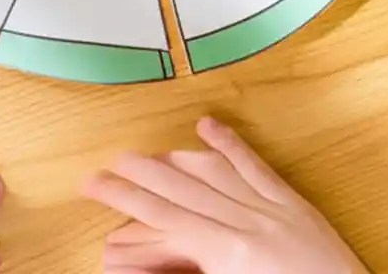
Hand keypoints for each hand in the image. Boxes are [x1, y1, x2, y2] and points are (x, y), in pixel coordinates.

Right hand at [84, 117, 367, 273]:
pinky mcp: (293, 205)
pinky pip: (256, 168)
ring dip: (175, 158)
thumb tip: (130, 265)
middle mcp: (245, 222)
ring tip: (146, 152)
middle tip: (108, 164)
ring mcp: (271, 209)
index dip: (122, 196)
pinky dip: (231, 144)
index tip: (95, 183)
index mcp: (225, 252)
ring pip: (212, 172)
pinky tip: (209, 127)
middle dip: (138, 174)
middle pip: (178, 189)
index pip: (159, 214)